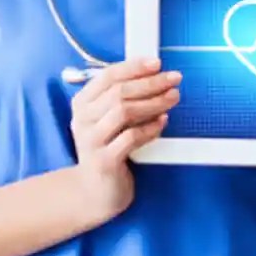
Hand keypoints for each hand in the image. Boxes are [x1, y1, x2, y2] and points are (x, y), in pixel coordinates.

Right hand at [68, 58, 180, 223]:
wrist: (94, 192)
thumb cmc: (106, 149)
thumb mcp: (106, 120)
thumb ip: (121, 99)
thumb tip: (153, 75)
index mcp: (82, 103)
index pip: (108, 76)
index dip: (134, 67)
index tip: (156, 63)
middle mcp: (82, 120)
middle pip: (119, 92)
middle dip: (150, 83)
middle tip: (173, 79)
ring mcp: (91, 141)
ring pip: (124, 111)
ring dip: (153, 102)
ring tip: (173, 98)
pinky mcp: (104, 161)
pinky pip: (131, 138)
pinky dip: (150, 128)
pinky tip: (163, 122)